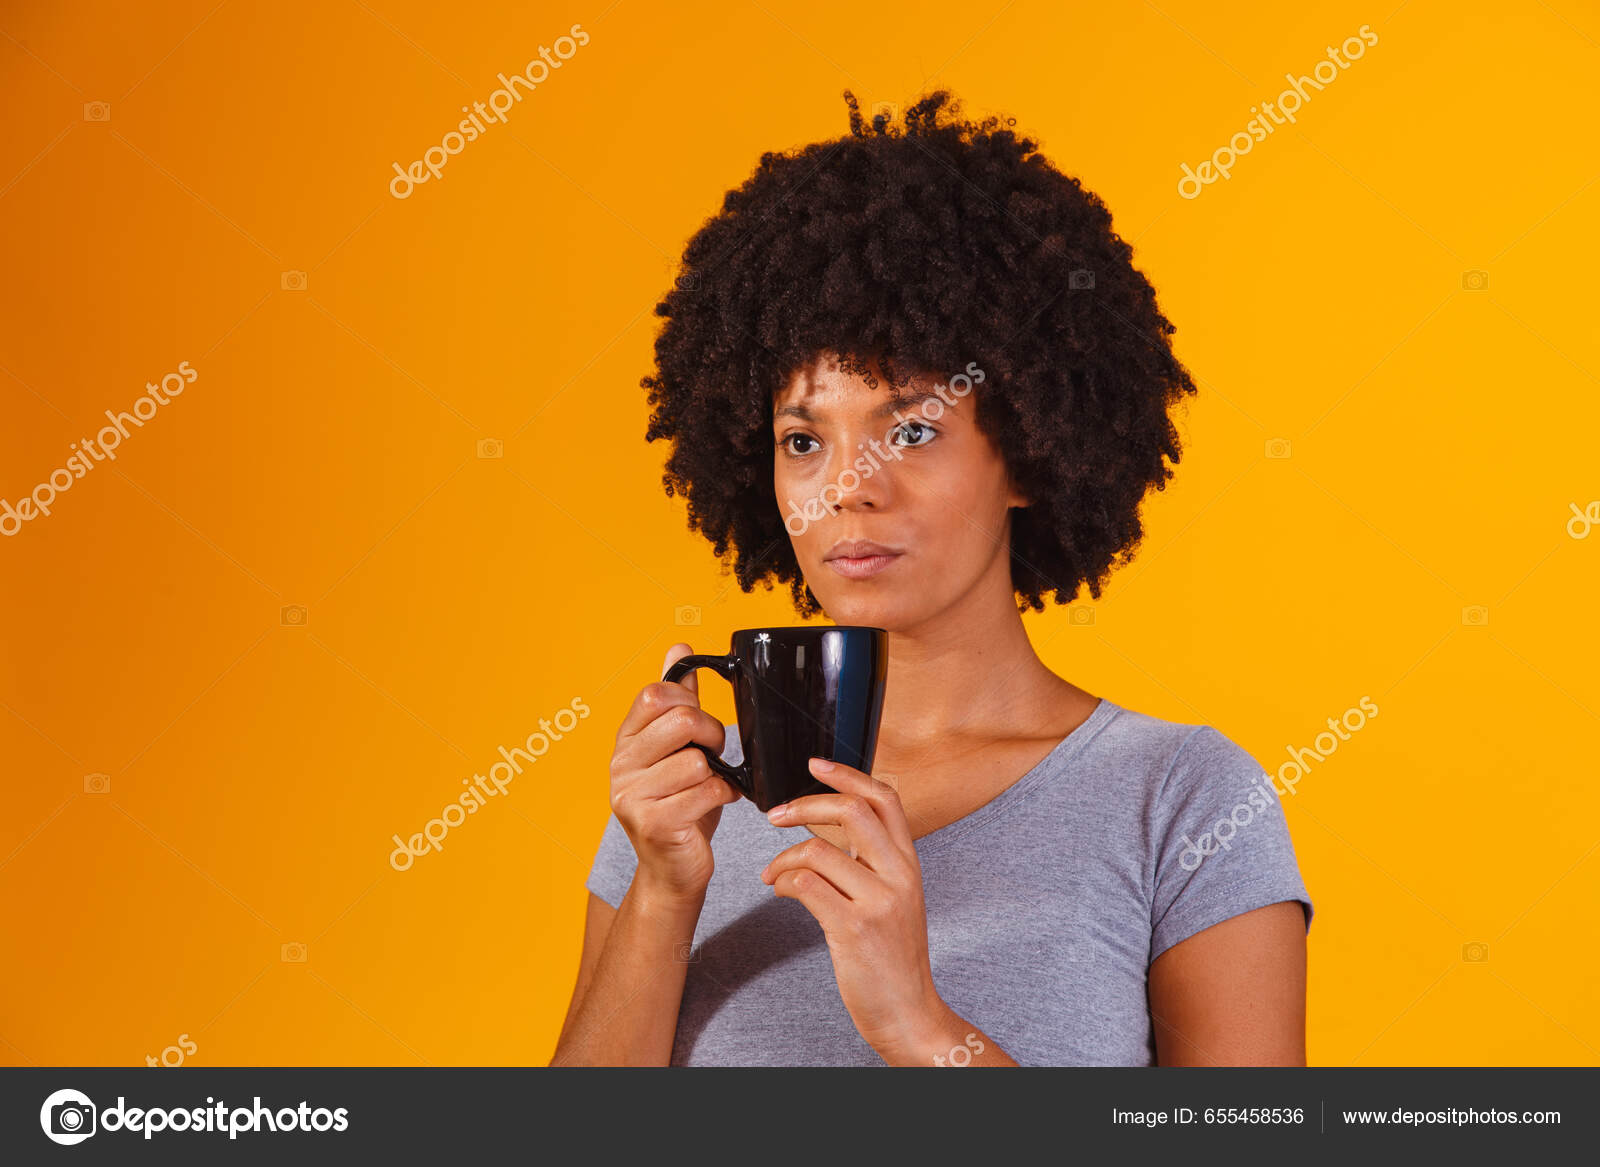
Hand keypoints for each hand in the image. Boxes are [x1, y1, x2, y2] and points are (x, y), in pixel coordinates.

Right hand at [607, 644, 742, 904]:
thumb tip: (678, 647)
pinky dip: (723, 796)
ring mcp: (632, 797)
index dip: (689, 703)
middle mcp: (620, 767)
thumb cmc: (678, 804)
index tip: (698, 725)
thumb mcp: (676, 748)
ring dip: (717, 774)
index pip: (654, 695)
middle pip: (681, 722)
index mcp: (624, 742)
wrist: (672, 869)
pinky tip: (716, 804)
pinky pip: (707, 791)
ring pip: (698, 761)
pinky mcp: (654, 824)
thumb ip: (677, 700)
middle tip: (714, 756)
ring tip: (709, 787)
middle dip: (712, 735)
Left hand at [759, 757, 948, 1062]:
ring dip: (784, 856)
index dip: (848, 774)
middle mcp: (899, 875)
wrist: (908, 1012)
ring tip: (773, 873)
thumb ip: (874, 860)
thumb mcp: (895, 898)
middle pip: (853, 810)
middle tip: (777, 814)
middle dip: (806, 804)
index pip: (884, 798)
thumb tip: (834, 822)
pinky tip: (781, 891)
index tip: (815, 764)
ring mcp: (879, 901)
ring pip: (819, 849)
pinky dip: (783, 881)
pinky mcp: (854, 928)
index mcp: (908, 863)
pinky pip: (806, 884)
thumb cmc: (893, 957)